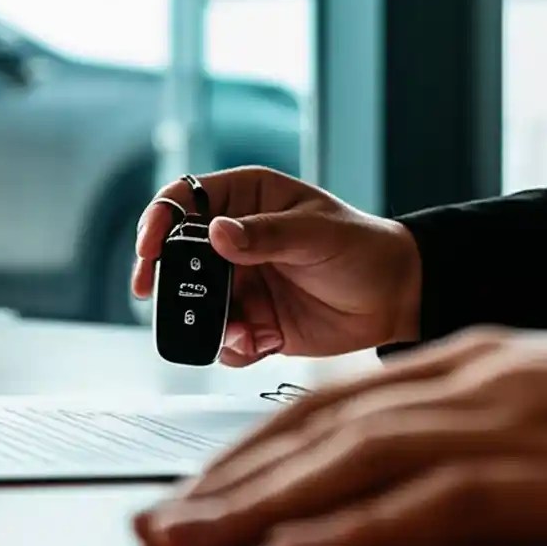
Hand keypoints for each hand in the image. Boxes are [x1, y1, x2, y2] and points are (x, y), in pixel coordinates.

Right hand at [132, 166, 422, 364]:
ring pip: (194, 303)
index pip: (183, 201)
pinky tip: (260, 343)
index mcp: (245, 199)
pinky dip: (231, 346)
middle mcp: (233, 240)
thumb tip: (218, 232)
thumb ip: (266, 234)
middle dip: (169, 282)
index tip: (149, 248)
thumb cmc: (363, 248)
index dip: (158, 221)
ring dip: (205, 321)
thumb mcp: (317, 233)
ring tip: (238, 331)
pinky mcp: (249, 320)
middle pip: (176, 256)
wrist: (397, 298)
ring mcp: (238, 282)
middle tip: (163, 300)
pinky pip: (221, 337)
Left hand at [133, 327, 546, 545]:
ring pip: (346, 464)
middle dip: (224, 482)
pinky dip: (352, 534)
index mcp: (455, 364)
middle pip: (312, 434)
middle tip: (154, 523)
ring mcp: (498, 422)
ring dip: (257, 508)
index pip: (320, 407)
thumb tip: (358, 479)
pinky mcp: (535, 474)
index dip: (243, 450)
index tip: (186, 489)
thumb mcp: (522, 409)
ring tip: (188, 541)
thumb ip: (444, 428)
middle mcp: (462, 382)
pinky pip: (427, 508)